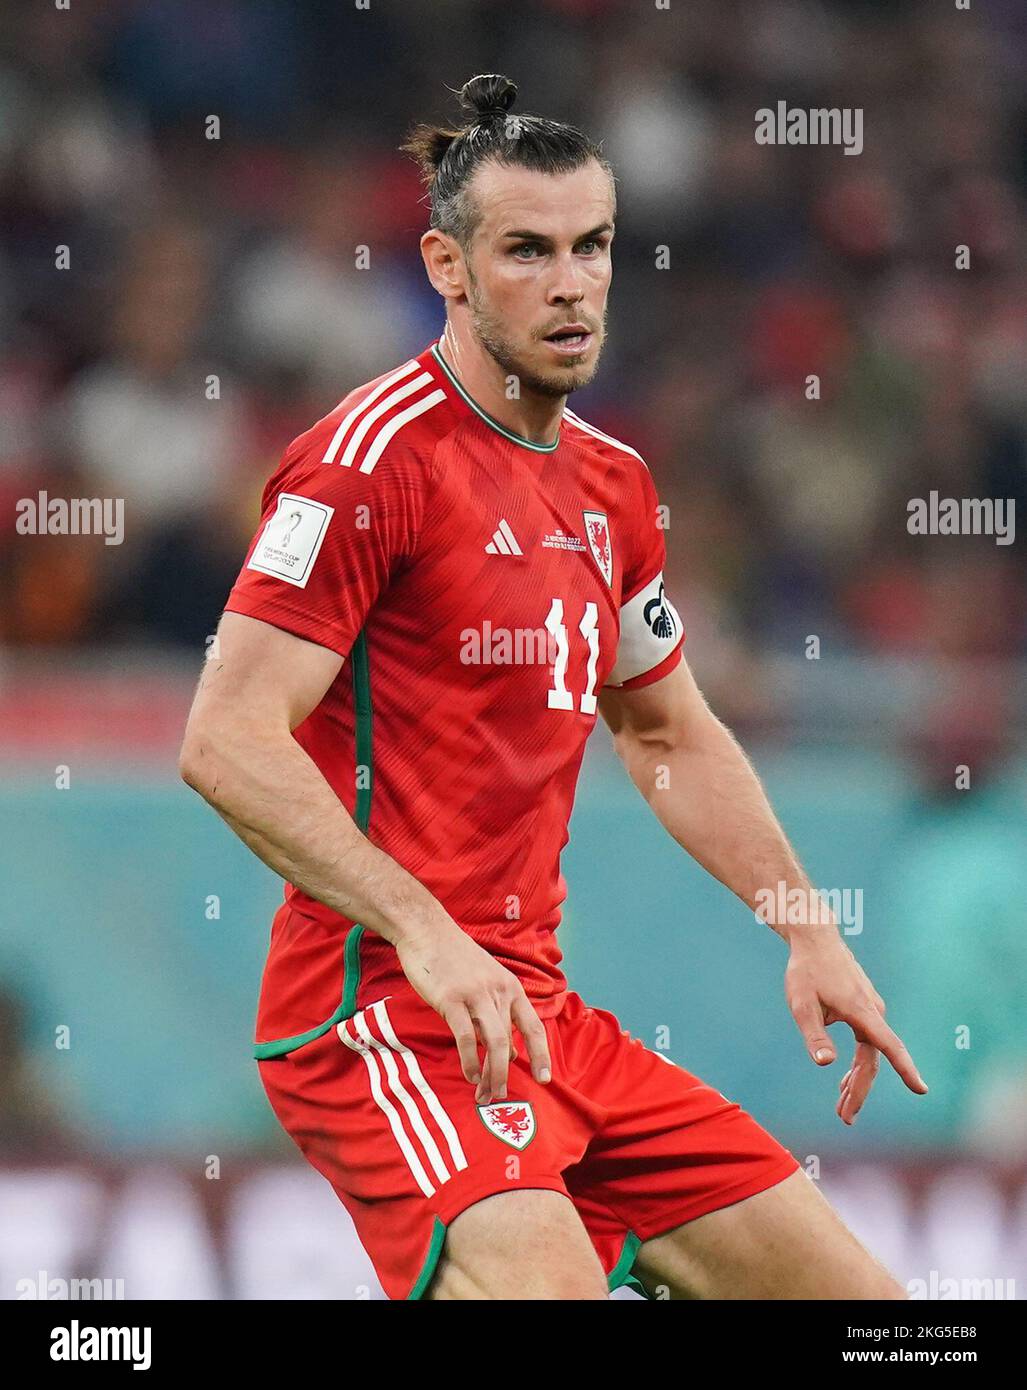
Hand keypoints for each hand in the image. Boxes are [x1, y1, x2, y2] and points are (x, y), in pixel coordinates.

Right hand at [395, 920, 551, 1103]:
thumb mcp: (485, 981)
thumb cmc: (454, 958)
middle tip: (500, 1097)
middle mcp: (498, 991)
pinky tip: (469, 1074)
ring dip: (492, 1073)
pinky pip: (466, 1037)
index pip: (533, 1026)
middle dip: (505, 1073)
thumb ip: (497, 1013)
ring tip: (486, 1095)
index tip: (545, 1079)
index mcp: (510, 986)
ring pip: (493, 1042)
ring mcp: (475, 995)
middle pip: (509, 1041)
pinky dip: (470, 1060)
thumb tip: (509, 1052)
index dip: (542, 1054)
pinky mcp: (451, 999)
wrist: (427, 930)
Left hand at [783, 922, 926, 1123]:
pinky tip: (844, 1080)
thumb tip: (826, 1064)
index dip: (905, 1069)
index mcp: (862, 1012)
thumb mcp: (802, 1005)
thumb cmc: (806, 971)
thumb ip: (815, 1035)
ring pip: (869, 1053)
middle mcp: (872, 1012)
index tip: (921, 1089)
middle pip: (872, 1060)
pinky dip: (857, 1064)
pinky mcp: (863, 1008)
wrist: (815, 939)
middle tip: (845, 1118)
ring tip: (842, 1107)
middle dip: (860, 1091)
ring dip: (857, 1080)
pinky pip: (866, 1043)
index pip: (889, 1046)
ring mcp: (870, 1010)